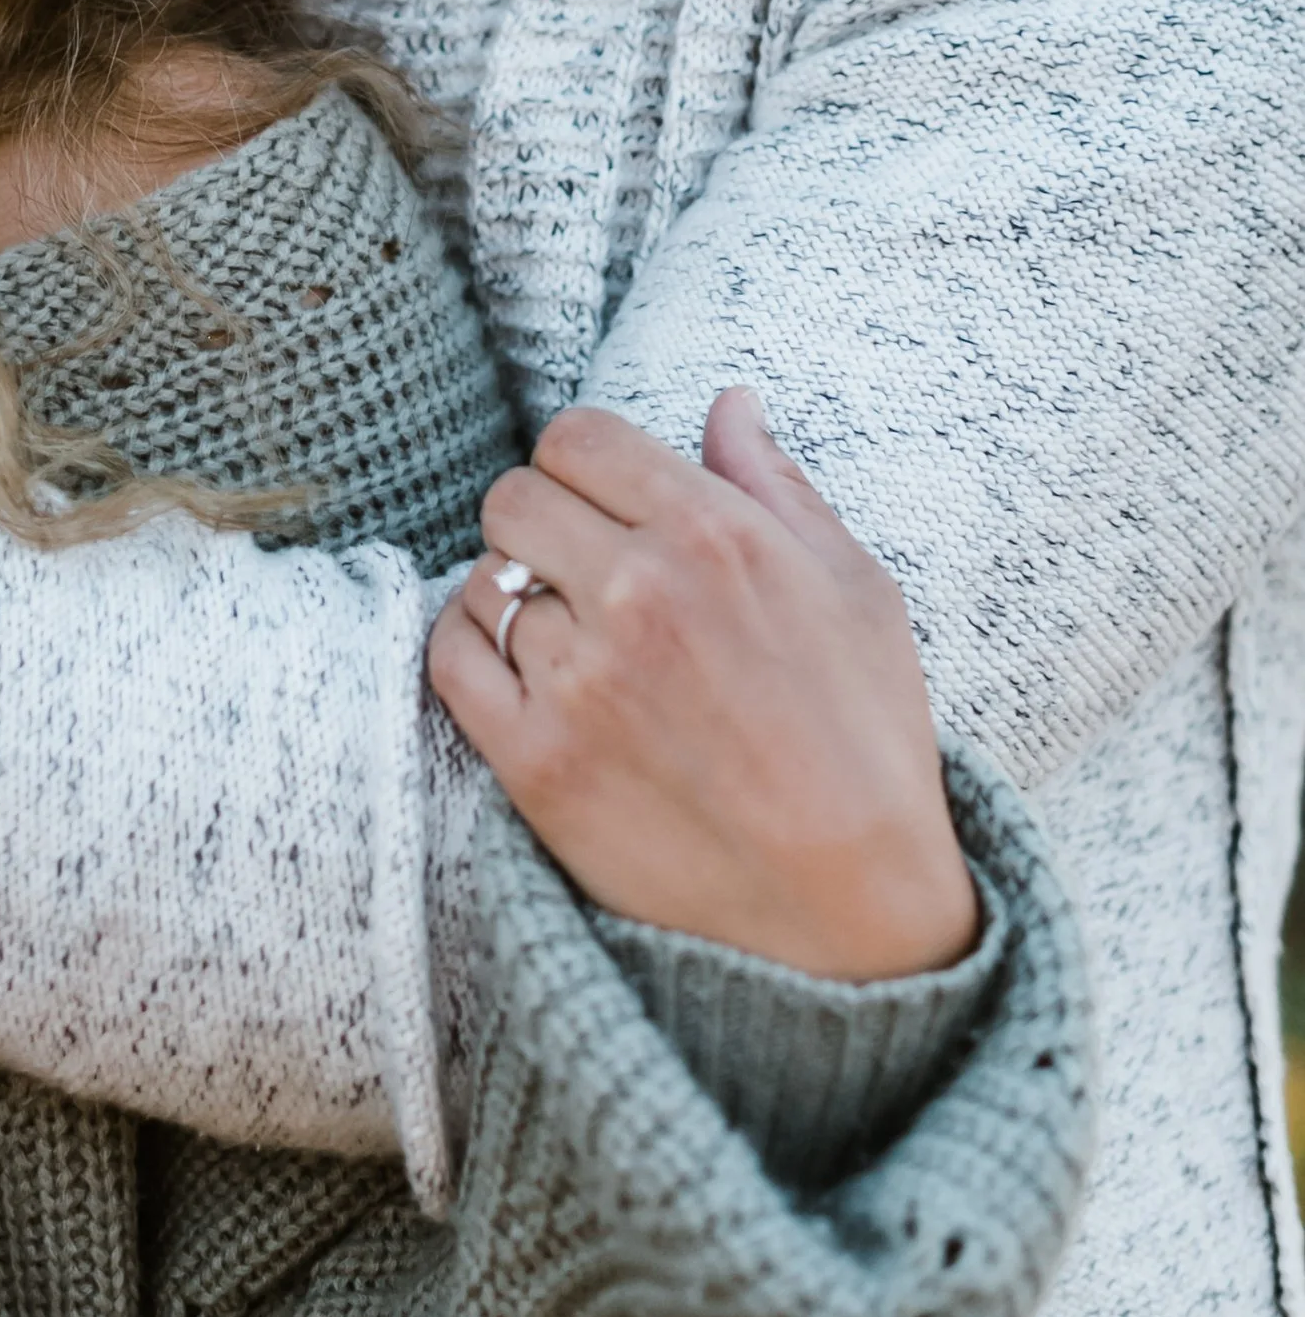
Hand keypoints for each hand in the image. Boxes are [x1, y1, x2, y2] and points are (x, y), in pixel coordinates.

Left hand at [428, 389, 977, 981]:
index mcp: (713, 535)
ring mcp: (579, 680)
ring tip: (573, 642)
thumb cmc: (868, 743)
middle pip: (512, 496)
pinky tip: (520, 675)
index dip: (584, 462)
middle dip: (541, 520)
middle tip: (581, 569)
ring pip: (481, 580)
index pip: (578, 435)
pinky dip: (469, 652)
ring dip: (515, 599)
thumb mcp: (857, 590)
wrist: (851, 914)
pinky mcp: (536, 762)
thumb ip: (775, 484)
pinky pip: (447, 659)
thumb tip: (727, 402)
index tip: (604, 501)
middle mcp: (637, 594)